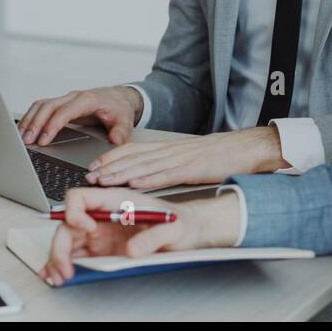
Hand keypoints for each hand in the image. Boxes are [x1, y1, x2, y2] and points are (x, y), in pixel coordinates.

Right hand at [18, 86, 142, 146]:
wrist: (119, 98)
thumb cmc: (119, 109)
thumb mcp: (125, 121)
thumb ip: (121, 131)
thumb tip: (115, 140)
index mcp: (87, 100)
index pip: (64, 111)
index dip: (52, 125)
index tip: (43, 140)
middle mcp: (73, 97)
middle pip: (48, 106)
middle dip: (35, 124)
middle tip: (26, 141)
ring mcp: (66, 99)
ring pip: (41, 105)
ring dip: (30, 120)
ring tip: (20, 138)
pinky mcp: (61, 104)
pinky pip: (42, 108)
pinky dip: (31, 117)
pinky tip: (25, 130)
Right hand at [38, 187, 241, 285]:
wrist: (187, 232)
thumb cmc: (179, 222)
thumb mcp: (173, 229)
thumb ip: (154, 237)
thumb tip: (132, 250)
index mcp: (115, 201)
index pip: (80, 197)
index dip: (75, 213)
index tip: (87, 229)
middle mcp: (102, 215)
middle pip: (67, 225)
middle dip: (60, 246)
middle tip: (65, 268)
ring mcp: (99, 233)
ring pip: (67, 241)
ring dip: (58, 259)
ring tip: (60, 277)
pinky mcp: (100, 249)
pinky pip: (75, 256)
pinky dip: (64, 265)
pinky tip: (61, 275)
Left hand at [84, 126, 286, 188]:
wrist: (242, 148)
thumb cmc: (215, 156)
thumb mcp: (184, 157)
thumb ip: (164, 164)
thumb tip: (143, 175)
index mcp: (166, 147)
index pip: (131, 150)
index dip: (110, 158)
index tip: (93, 166)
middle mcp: (168, 150)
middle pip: (133, 157)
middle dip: (108, 167)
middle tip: (89, 176)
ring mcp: (179, 159)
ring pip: (145, 165)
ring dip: (122, 174)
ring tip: (104, 181)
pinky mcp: (192, 169)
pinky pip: (166, 174)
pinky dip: (149, 179)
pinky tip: (135, 183)